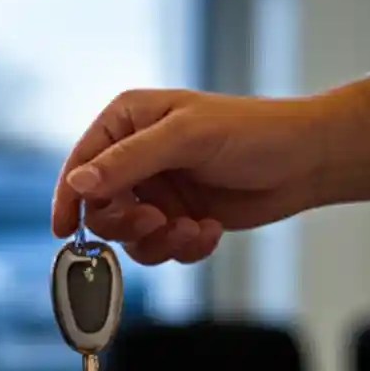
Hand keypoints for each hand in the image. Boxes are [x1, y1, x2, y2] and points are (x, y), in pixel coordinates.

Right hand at [51, 79, 369, 264]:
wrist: (306, 161)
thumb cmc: (253, 132)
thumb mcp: (186, 137)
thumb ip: (128, 161)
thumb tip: (78, 184)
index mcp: (128, 122)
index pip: (81, 163)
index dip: (69, 198)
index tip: (64, 230)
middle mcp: (136, 157)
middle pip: (101, 208)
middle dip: (128, 223)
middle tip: (156, 222)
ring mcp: (158, 190)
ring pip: (130, 236)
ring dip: (160, 241)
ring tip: (191, 229)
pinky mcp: (178, 218)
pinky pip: (161, 248)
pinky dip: (184, 246)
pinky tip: (210, 230)